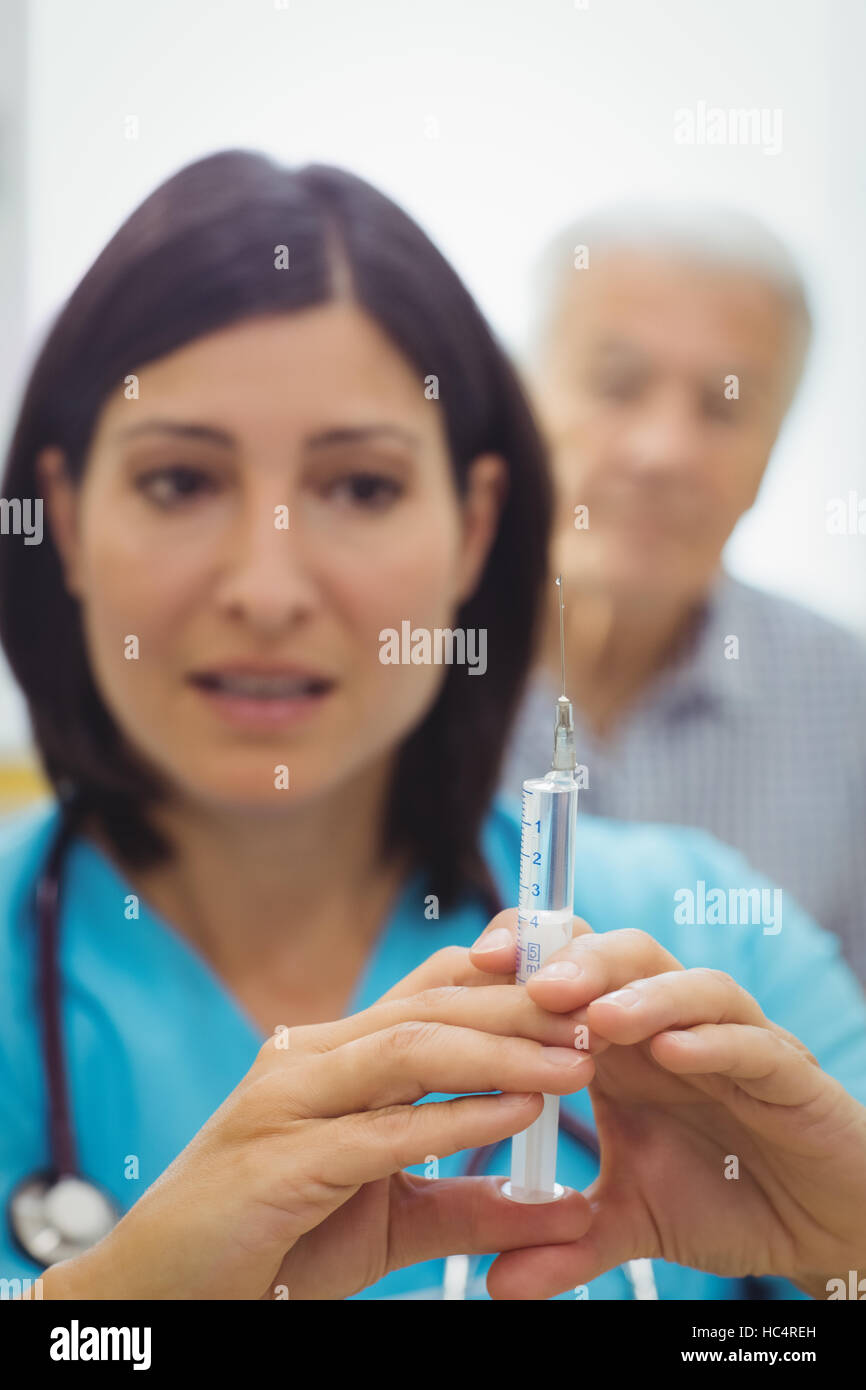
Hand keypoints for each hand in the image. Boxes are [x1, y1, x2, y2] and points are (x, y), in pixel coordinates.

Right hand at [41, 945, 593, 1300]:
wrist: (165, 1293)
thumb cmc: (274, 1243)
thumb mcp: (391, 1220)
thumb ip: (471, 1204)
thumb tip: (563, 1208)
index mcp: (331, 1054)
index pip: (429, 990)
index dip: (507, 980)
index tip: (582, 990)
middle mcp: (308, 1057)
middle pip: (432, 1006)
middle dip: (522, 1004)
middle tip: (601, 1012)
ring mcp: (289, 1099)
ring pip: (411, 1048)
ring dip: (501, 1050)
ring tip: (577, 1059)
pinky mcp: (282, 1157)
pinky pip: (383, 1128)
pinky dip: (456, 1117)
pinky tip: (518, 1112)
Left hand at [470, 911, 865, 1299]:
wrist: (821, 1222)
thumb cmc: (725, 1195)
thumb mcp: (632, 1220)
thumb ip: (566, 1241)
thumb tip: (495, 1284)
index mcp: (627, 1044)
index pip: (576, 970)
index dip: (528, 959)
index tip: (471, 969)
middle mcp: (675, 1027)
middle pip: (627, 958)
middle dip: (579, 962)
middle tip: (534, 985)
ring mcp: (734, 1041)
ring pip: (690, 985)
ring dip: (642, 994)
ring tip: (598, 1014)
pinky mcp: (788, 1072)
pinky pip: (751, 1042)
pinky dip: (712, 1040)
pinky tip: (673, 1052)